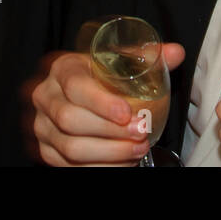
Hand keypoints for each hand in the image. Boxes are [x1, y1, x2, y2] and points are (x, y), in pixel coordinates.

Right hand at [30, 44, 183, 165]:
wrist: (76, 93)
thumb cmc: (98, 76)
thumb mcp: (117, 61)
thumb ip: (146, 56)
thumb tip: (177, 52)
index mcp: (62, 69)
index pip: (75, 86)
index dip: (100, 102)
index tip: (127, 113)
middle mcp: (46, 96)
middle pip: (70, 120)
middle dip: (110, 132)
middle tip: (141, 132)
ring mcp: (43, 126)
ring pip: (71, 148)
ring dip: (109, 153)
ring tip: (138, 148)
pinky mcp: (47, 150)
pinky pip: (69, 166)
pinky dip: (101, 167)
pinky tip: (123, 162)